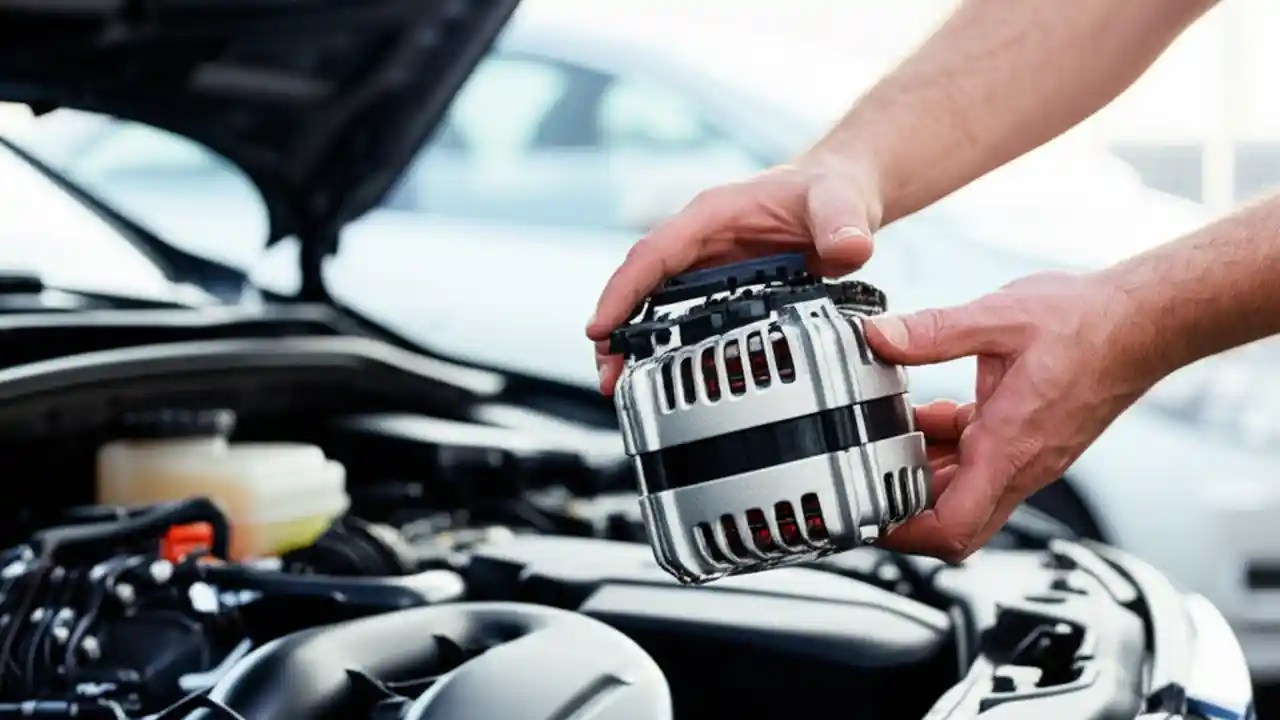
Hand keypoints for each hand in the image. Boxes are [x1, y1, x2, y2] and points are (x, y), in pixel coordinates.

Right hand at [586, 155, 883, 393]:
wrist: (843, 192)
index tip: (600, 327)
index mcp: (714, 215)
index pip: (654, 253)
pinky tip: (665, 375)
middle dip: (616, 327)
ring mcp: (708, 263)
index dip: (623, 290)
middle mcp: (700, 239)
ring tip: (621, 383)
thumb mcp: (839, 203)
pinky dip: (668, 343)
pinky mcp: (721, 284)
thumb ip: (843, 225)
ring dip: (634, 340)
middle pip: (641, 282)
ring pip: (655, 301)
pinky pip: (683, 313)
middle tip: (606, 374)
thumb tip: (850, 248)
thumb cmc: (831, 188)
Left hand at [866, 271, 1157, 561]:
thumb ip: (932, 332)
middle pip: (954, 521)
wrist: (1142, 321)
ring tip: (889, 438)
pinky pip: (980, 464)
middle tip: (866, 480)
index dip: (905, 535)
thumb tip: (881, 337)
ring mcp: (1028, 456)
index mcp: (1008, 447)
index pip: (953, 528)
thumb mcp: (997, 318)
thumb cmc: (1089, 325)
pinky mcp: (1030, 441)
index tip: (870, 518)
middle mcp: (1020, 464)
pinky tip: (930, 415)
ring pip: (964, 491)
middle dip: (906, 509)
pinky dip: (947, 449)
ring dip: (923, 474)